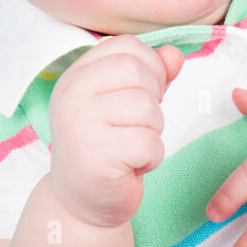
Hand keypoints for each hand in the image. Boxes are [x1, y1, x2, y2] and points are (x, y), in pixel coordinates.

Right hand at [48, 35, 183, 228]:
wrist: (83, 201)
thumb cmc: (108, 144)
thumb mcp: (127, 100)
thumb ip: (153, 73)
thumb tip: (175, 55)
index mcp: (77, 74)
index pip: (127, 46)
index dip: (150, 67)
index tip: (142, 93)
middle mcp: (71, 93)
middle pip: (138, 72)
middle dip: (153, 100)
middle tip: (137, 126)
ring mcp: (79, 123)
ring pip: (148, 108)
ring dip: (153, 132)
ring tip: (131, 146)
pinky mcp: (95, 155)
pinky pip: (149, 143)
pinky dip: (152, 157)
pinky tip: (131, 166)